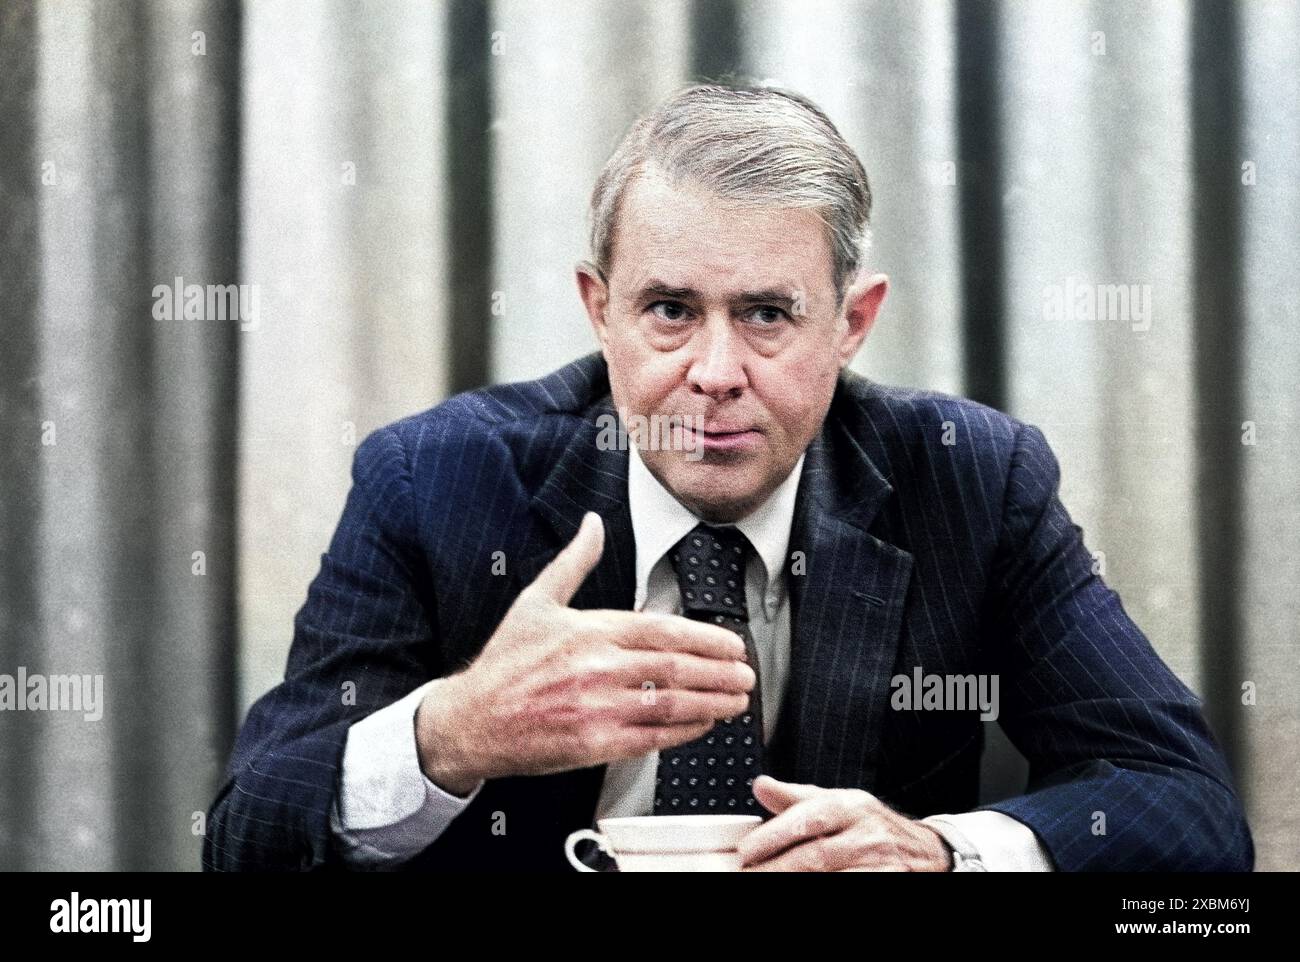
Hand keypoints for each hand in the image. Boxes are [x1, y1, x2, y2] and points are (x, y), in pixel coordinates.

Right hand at [415, 511, 754, 792]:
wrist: (471, 720)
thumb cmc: (505, 664)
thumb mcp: (536, 602)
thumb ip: (574, 562)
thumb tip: (592, 523)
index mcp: (590, 630)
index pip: (664, 631)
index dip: (707, 639)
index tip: (733, 645)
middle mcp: (598, 668)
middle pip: (677, 669)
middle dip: (720, 673)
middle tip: (746, 675)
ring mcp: (598, 708)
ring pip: (672, 704)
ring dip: (712, 703)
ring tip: (736, 701)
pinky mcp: (594, 744)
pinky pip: (653, 737)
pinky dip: (685, 732)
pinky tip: (703, 725)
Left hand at [737, 775, 952, 871]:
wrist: (924, 850)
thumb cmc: (871, 826)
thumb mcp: (837, 802)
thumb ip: (796, 798)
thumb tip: (761, 786)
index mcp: (849, 806)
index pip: (807, 818)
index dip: (774, 836)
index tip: (746, 850)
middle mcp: (865, 833)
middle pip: (816, 854)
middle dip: (777, 868)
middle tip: (749, 874)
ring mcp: (879, 862)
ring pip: (831, 876)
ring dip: (797, 881)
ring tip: (767, 882)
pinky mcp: (888, 881)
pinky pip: (852, 886)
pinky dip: (826, 887)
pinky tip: (803, 886)